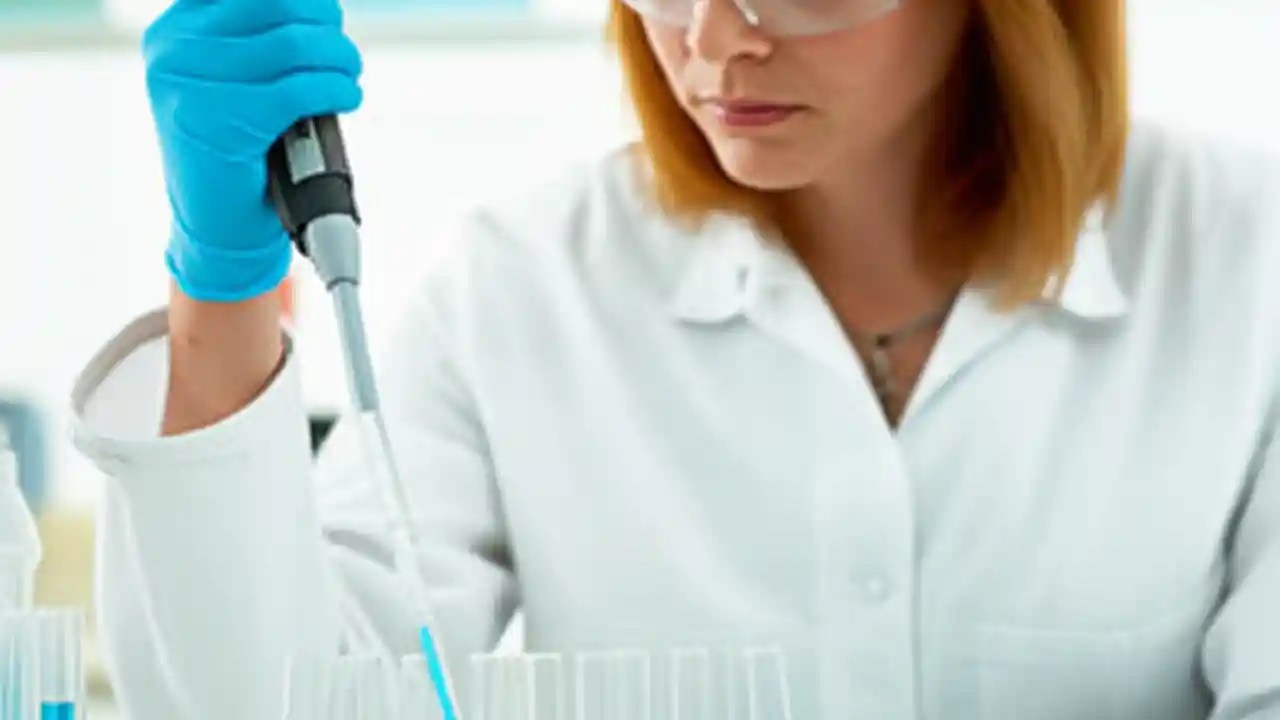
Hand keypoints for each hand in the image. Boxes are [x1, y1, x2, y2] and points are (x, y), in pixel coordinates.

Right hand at [144, 0, 364, 300]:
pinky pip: (299, 89)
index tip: (324, 19)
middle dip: (325, 26)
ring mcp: (189, 83)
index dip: (301, 2)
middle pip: (277, 5)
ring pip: (293, 44)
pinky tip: (346, 98)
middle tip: (343, 56)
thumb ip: (261, 41)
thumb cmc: (241, 155)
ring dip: (339, 59)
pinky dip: (336, 90)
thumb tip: (318, 11)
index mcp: (177, 31)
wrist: (219, 229)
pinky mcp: (217, 120)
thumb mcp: (239, 83)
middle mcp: (174, 49)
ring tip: (347, 78)